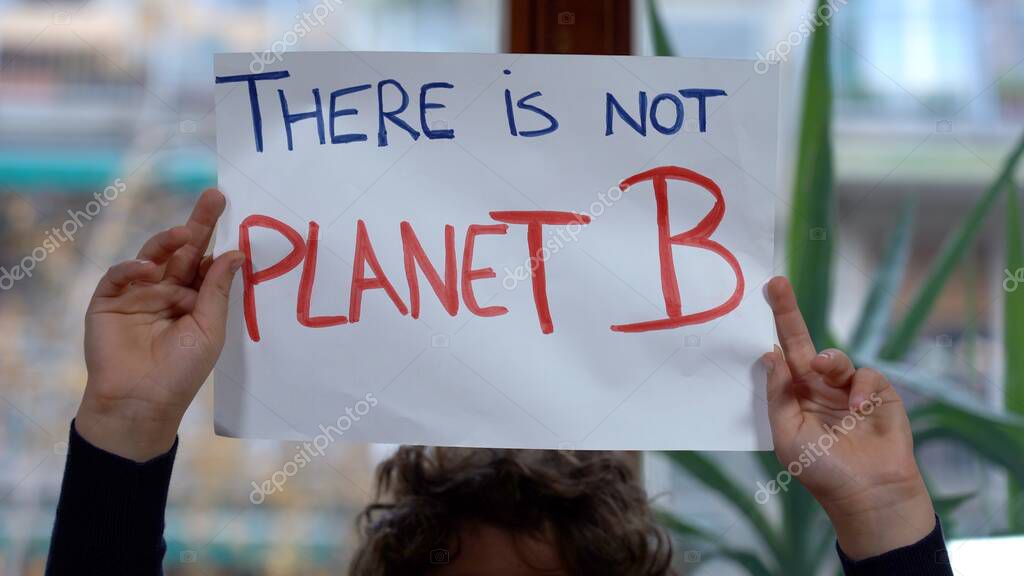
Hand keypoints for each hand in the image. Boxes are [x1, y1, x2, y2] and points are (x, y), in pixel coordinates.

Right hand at [75, 189, 242, 461]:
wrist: (140, 402)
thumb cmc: (181, 371)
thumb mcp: (209, 329)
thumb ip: (217, 290)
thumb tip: (236, 253)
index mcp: (192, 298)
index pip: (205, 261)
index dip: (216, 238)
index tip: (229, 210)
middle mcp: (165, 291)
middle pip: (182, 251)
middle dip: (197, 224)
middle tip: (214, 197)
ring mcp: (136, 294)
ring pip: (153, 257)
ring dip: (169, 242)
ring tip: (185, 233)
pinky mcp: (108, 301)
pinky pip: (120, 276)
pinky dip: (133, 269)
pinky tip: (149, 270)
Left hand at [762, 277, 934, 559]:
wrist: (867, 494)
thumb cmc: (822, 470)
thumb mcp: (788, 435)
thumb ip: (779, 394)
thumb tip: (770, 355)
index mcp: (796, 396)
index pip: (781, 356)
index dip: (772, 330)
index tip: (762, 298)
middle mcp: (820, 387)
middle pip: (802, 343)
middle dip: (788, 312)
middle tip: (776, 284)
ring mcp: (849, 389)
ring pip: (835, 358)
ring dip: (829, 360)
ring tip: (823, 369)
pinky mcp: (880, 394)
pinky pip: (867, 376)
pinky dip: (861, 389)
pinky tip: (857, 409)